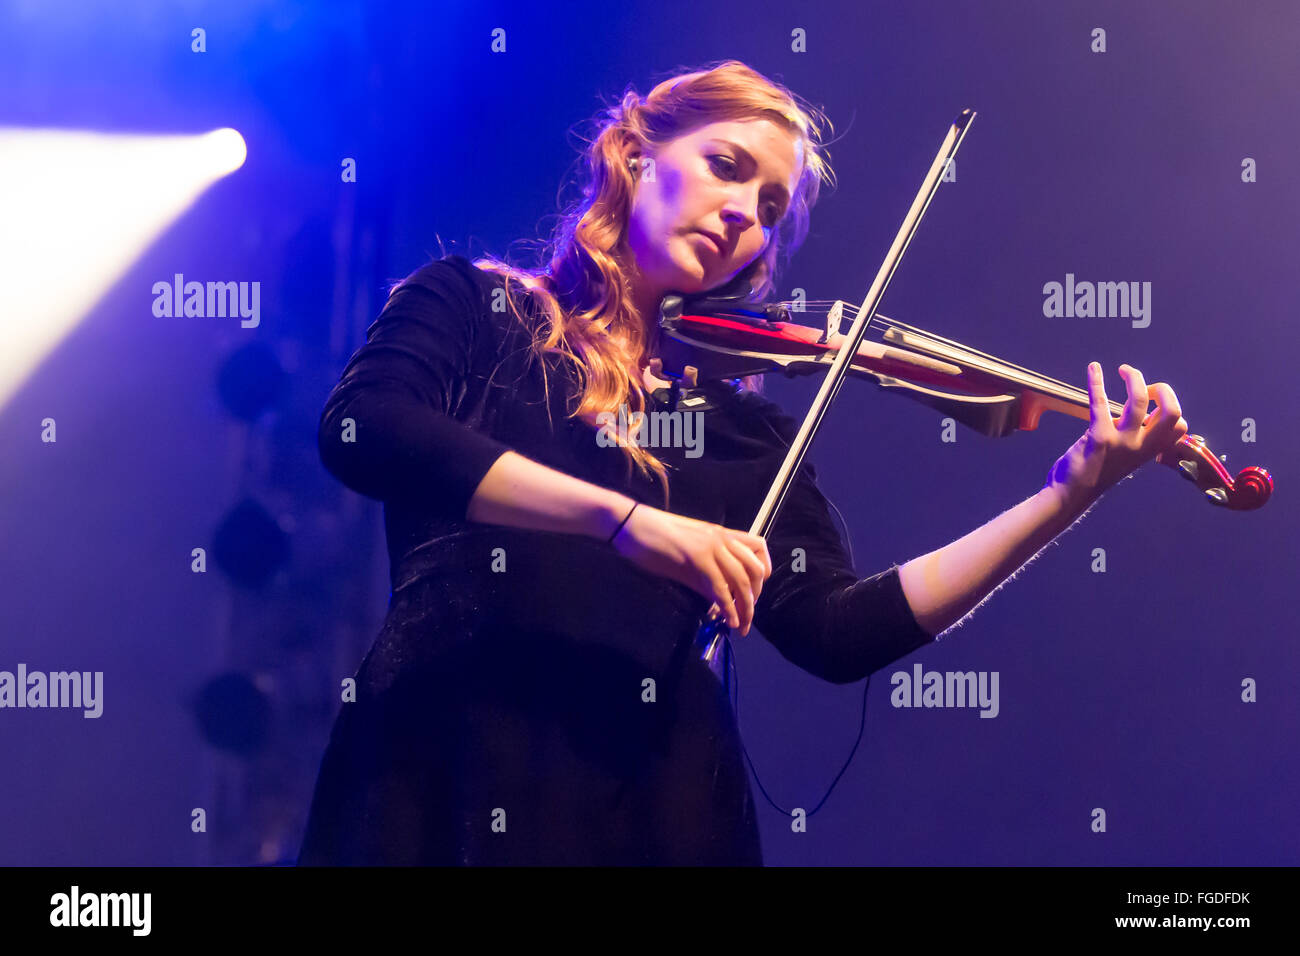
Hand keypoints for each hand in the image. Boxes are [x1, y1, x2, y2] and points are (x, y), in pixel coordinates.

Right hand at [610, 504, 771, 635]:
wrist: (632, 525)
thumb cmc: (656, 539)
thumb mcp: (689, 556)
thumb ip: (707, 576)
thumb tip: (722, 601)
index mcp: (722, 534)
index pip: (759, 548)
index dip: (763, 573)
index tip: (754, 593)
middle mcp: (722, 538)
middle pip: (755, 569)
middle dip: (755, 597)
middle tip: (746, 615)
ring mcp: (711, 546)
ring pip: (742, 580)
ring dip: (745, 607)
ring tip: (740, 625)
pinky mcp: (697, 557)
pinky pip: (721, 587)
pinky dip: (728, 607)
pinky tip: (727, 620)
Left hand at [1044, 363, 1188, 508]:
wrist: (1071, 495)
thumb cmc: (1095, 473)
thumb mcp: (1125, 458)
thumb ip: (1136, 438)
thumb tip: (1140, 416)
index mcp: (1150, 451)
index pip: (1180, 427)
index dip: (1171, 407)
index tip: (1153, 401)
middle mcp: (1141, 446)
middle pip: (1172, 412)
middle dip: (1163, 390)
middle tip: (1145, 385)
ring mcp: (1122, 442)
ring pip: (1140, 401)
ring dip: (1135, 378)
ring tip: (1124, 369)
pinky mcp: (1099, 437)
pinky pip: (1101, 402)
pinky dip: (1097, 381)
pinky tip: (1094, 368)